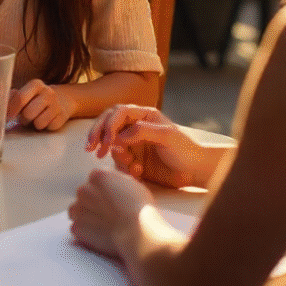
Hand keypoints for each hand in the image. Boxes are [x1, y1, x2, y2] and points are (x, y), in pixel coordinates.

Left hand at [7, 79, 75, 130]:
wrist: (62, 100)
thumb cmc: (36, 99)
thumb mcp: (25, 93)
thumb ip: (11, 97)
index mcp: (35, 84)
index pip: (20, 98)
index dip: (11, 110)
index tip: (7, 117)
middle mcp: (48, 92)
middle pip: (28, 113)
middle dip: (23, 119)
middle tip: (25, 117)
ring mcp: (57, 104)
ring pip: (39, 123)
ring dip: (34, 124)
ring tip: (36, 118)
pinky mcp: (63, 116)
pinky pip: (49, 127)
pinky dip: (45, 127)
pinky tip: (47, 120)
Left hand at [69, 168, 152, 259]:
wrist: (138, 233)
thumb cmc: (140, 209)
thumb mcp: (132, 184)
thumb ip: (116, 181)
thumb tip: (112, 184)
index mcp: (98, 176)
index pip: (95, 180)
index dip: (105, 191)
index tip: (112, 200)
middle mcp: (83, 189)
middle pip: (85, 194)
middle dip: (93, 202)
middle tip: (108, 213)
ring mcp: (78, 209)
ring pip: (78, 210)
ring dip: (86, 216)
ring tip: (103, 225)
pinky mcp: (77, 228)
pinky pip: (77, 228)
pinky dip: (85, 232)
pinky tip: (99, 235)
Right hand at [86, 105, 203, 188]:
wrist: (195, 172)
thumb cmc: (185, 150)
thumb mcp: (167, 136)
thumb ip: (143, 131)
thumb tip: (119, 136)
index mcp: (143, 115)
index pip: (117, 113)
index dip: (108, 125)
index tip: (107, 141)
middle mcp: (135, 127)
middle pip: (107, 125)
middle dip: (97, 135)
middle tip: (90, 149)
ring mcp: (133, 143)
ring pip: (112, 145)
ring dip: (116, 155)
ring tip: (131, 165)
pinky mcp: (134, 160)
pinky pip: (120, 162)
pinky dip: (125, 168)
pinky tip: (138, 172)